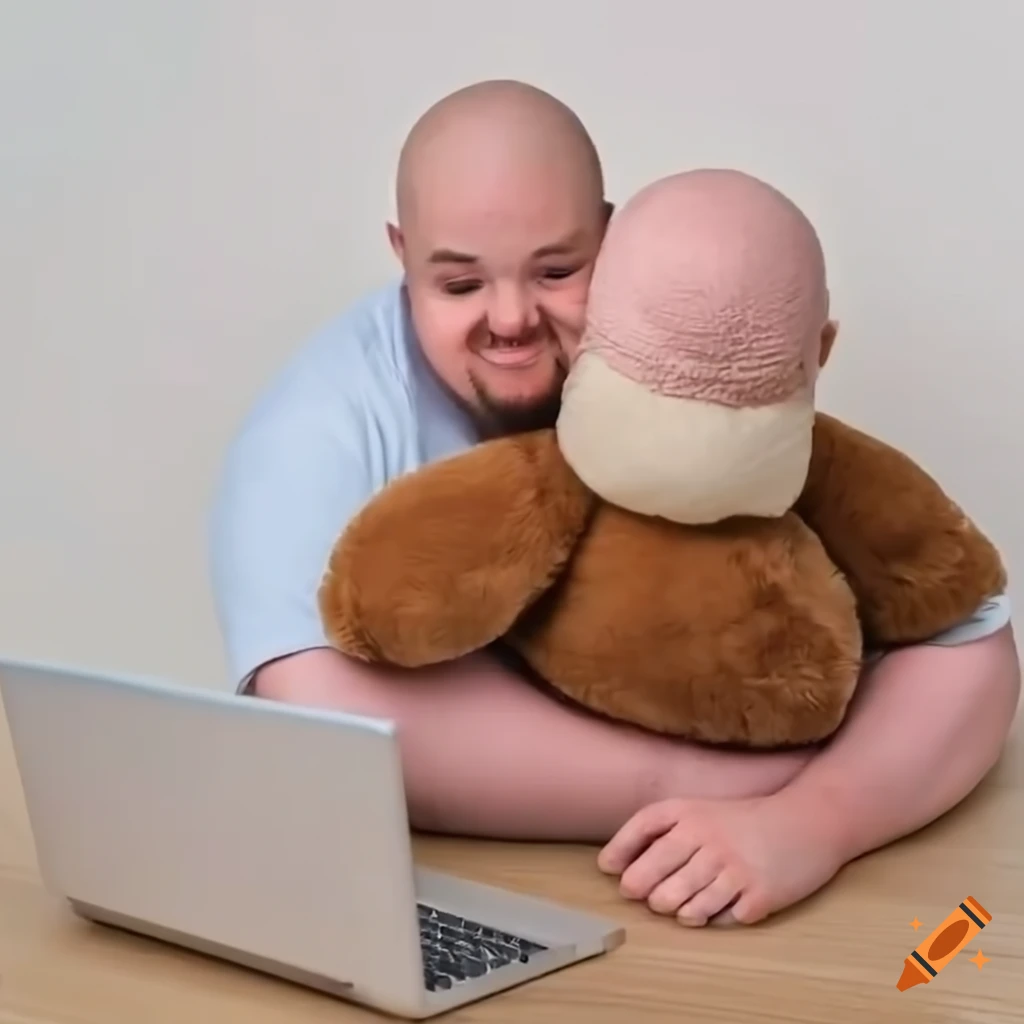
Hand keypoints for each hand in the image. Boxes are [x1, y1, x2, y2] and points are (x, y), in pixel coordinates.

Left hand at [596, 793, 846, 925]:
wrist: (806, 822)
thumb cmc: (742, 820)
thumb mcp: (699, 811)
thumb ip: (658, 831)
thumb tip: (611, 864)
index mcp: (690, 813)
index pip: (642, 829)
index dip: (620, 852)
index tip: (609, 870)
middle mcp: (708, 839)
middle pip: (655, 878)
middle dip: (645, 893)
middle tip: (650, 896)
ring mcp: (734, 869)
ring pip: (683, 907)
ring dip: (677, 911)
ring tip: (681, 906)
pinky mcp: (759, 895)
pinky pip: (721, 920)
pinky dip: (713, 920)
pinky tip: (718, 908)